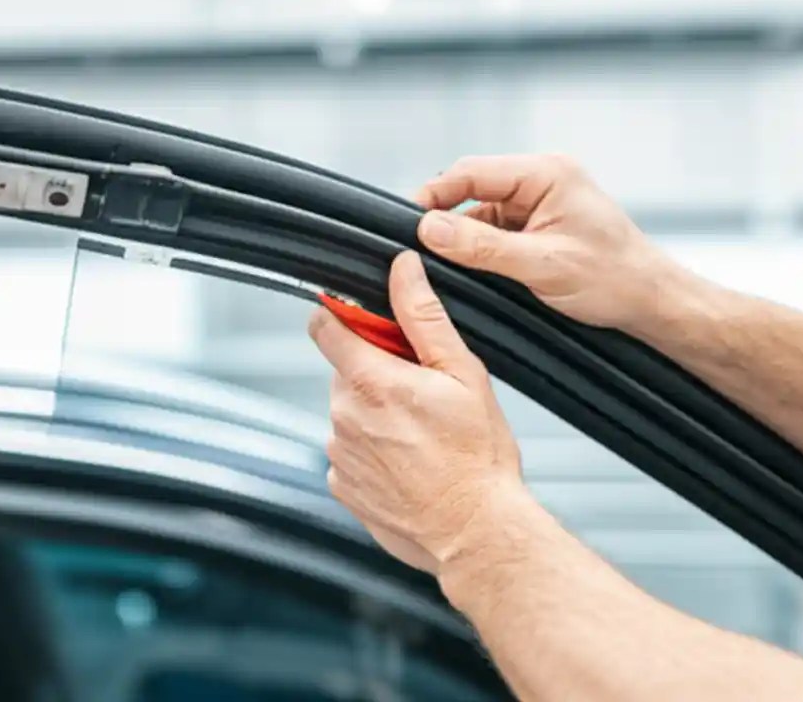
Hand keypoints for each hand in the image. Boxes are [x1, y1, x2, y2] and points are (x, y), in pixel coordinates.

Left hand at [308, 251, 522, 573]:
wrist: (475, 533)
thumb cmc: (477, 458)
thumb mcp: (462, 373)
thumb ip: (424, 317)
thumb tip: (403, 270)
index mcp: (370, 381)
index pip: (325, 325)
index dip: (344, 316)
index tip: (368, 323)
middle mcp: (343, 416)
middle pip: (345, 371)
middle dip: (376, 371)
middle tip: (422, 391)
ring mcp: (339, 454)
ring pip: (349, 412)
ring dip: (376, 413)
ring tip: (422, 435)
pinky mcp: (343, 486)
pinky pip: (351, 451)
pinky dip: (373, 450)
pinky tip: (409, 462)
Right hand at [415, 154, 685, 332]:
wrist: (649, 300)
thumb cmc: (613, 279)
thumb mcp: (540, 265)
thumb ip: (481, 246)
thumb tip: (430, 230)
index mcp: (546, 173)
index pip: (472, 171)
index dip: (434, 195)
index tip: (408, 223)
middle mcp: (541, 178)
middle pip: (471, 187)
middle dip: (446, 217)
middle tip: (422, 249)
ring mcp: (538, 200)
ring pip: (479, 210)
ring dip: (464, 237)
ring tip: (453, 266)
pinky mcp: (536, 223)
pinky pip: (493, 228)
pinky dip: (479, 247)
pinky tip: (474, 269)